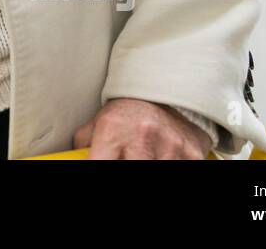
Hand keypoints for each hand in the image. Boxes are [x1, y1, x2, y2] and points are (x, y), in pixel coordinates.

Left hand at [73, 98, 209, 158]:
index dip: (98, 167)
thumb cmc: (127, 115)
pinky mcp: (191, 156)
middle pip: (130, 168)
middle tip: (127, 158)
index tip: (98, 169)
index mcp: (113, 130)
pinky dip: (170, 164)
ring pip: (154, 170)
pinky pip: (180, 169)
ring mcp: (169, 148)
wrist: (166, 96)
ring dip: (150, 165)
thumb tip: (74, 158)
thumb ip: (85, 145)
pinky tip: (163, 157)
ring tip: (146, 156)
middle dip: (126, 165)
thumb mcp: (100, 123)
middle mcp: (141, 138)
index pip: (99, 164)